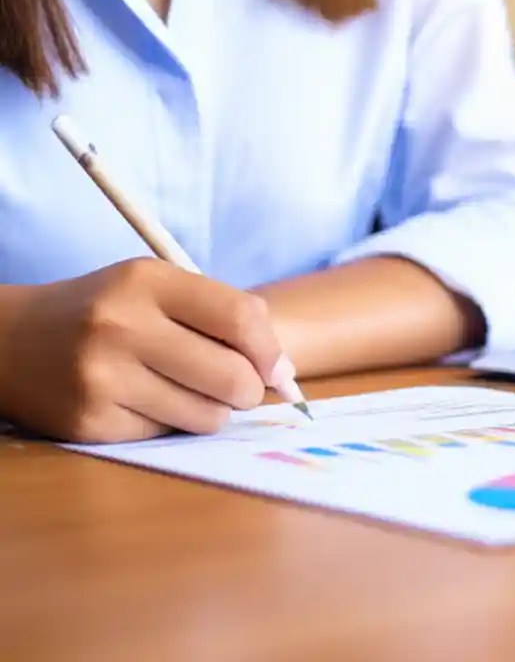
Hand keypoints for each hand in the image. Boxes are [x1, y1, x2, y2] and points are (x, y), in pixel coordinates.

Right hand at [0, 259, 283, 442]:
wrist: (10, 341)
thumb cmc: (106, 313)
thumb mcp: (157, 290)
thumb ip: (224, 317)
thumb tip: (285, 374)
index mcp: (147, 281)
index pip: (241, 318)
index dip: (271, 351)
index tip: (276, 369)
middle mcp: (122, 326)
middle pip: (234, 378)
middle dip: (248, 390)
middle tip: (234, 387)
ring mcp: (102, 377)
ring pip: (208, 416)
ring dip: (211, 411)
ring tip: (183, 390)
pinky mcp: (90, 422)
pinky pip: (166, 435)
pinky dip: (168, 424)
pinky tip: (140, 402)